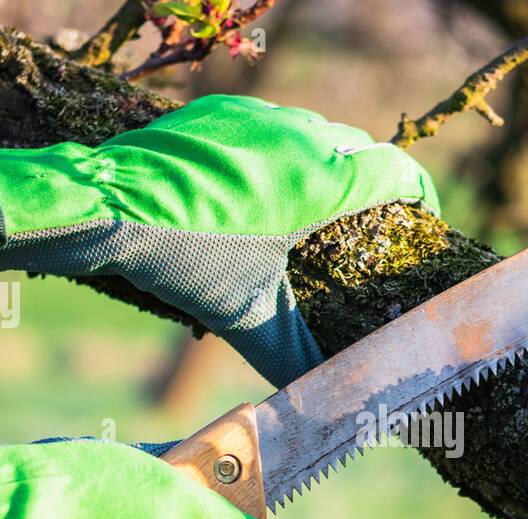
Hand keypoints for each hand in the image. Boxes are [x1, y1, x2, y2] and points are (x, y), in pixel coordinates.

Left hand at [0, 95, 438, 386]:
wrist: (103, 207)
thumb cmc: (183, 258)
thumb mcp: (246, 314)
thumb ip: (293, 354)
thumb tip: (323, 397)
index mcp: (319, 179)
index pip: (396, 172)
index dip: (419, 195)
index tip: (424, 217)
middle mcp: (297, 135)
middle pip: (359, 149)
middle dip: (373, 182)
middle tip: (370, 222)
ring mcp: (257, 116)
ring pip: (316, 132)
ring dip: (327, 163)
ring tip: (319, 208)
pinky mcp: (219, 112)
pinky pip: (273, 125)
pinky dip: (283, 151)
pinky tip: (264, 189)